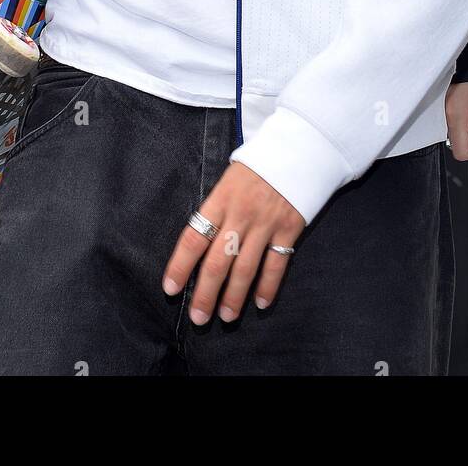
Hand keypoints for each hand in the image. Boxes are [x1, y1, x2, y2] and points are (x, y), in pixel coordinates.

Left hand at [161, 162, 304, 323]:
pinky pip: (276, 264)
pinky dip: (268, 286)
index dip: (180, 266)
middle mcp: (240, 214)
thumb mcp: (229, 179)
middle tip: (198, 318)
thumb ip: (217, 209)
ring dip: (234, 297)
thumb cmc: (257, 165)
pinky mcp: (289, 229)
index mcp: (220, 199)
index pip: (193, 238)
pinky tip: (260, 303)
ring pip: (245, 269)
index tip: (171, 288)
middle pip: (217, 262)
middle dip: (205, 294)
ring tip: (226, 316)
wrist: (297, 149)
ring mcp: (266, 223)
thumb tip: (200, 243)